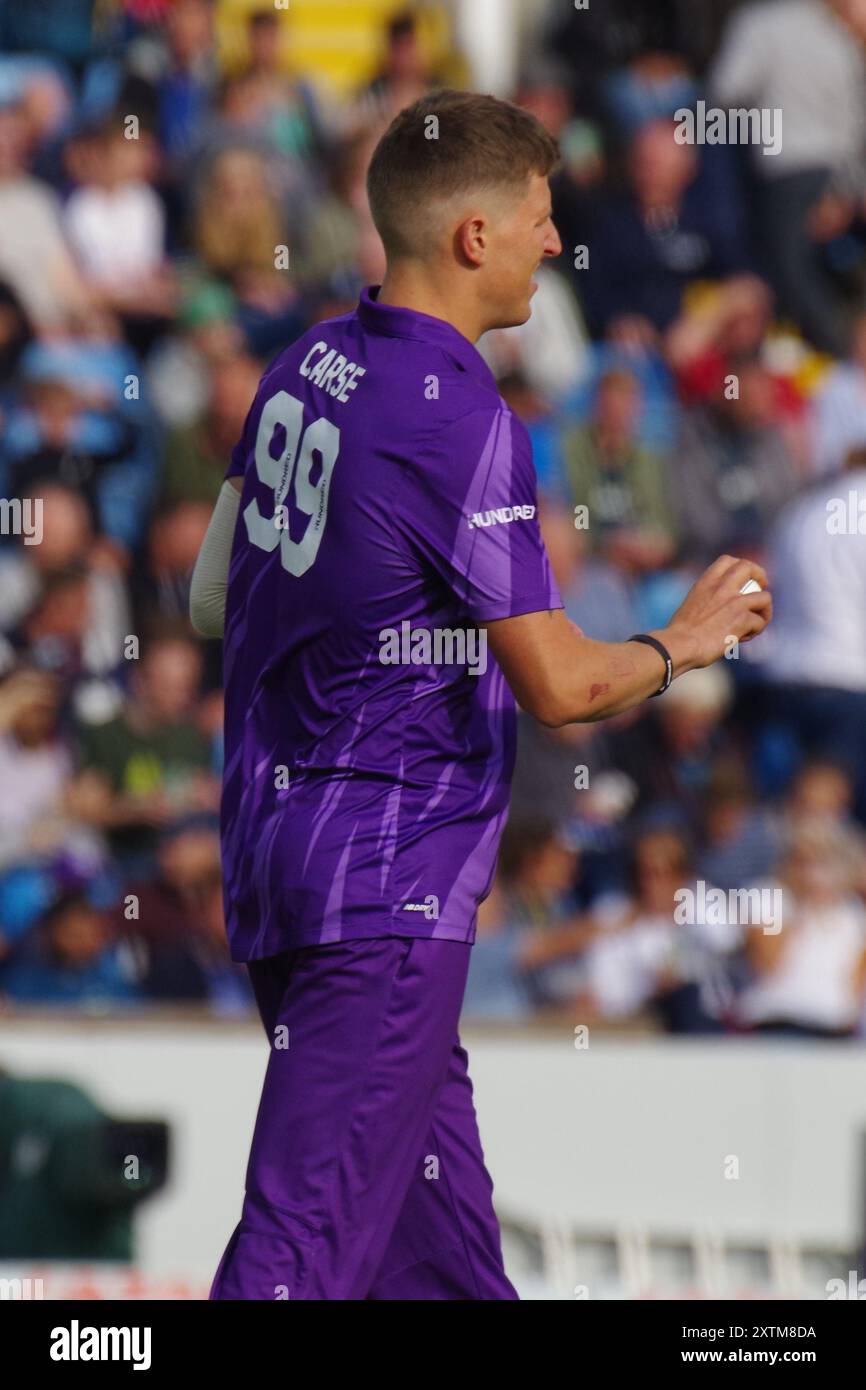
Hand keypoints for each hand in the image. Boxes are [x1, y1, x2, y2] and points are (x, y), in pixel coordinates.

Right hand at [661, 554, 772, 670]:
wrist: (679, 645)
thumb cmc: (680, 633)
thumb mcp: (691, 604)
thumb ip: (708, 598)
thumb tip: (720, 608)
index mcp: (706, 581)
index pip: (727, 560)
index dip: (741, 567)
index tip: (744, 578)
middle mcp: (722, 587)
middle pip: (749, 568)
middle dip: (760, 576)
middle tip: (761, 590)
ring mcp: (735, 602)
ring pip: (765, 597)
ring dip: (764, 611)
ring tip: (755, 623)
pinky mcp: (743, 619)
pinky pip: (760, 622)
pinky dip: (755, 631)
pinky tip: (742, 638)